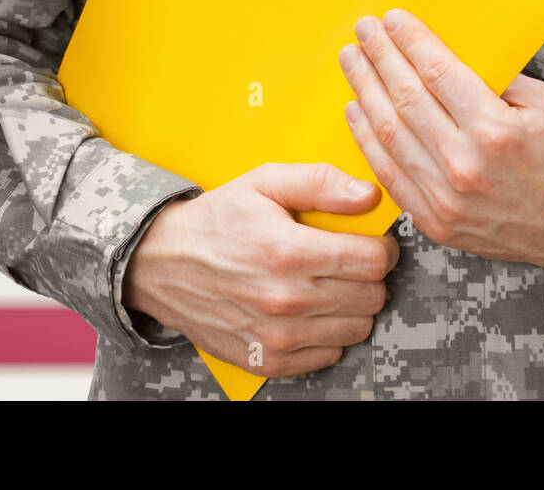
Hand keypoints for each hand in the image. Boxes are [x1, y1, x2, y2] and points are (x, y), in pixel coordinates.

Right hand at [122, 162, 399, 376]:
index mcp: (288, 251)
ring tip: (329, 284)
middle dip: (370, 276)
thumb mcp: (264, 182)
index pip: (373, 261)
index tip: (373, 243)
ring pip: (357, 328)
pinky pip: (330, 355)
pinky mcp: (268, 361)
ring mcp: (277, 336)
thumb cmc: (217, 221)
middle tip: (350, 262)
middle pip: (372, 297)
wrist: (161, 265)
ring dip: (353, 306)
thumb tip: (368, 195)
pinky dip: (329, 334)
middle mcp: (285, 300)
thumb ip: (320, 182)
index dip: (382, 248)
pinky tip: (311, 310)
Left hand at [339, 9, 543, 270]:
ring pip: (389, 135)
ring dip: (364, 92)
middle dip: (380, 58)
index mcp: (496, 130)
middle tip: (364, 30)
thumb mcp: (540, 105)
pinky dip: (368, 140)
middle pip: (405, 99)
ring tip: (352, 62)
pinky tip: (357, 111)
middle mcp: (466, 166)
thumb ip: (490, 80)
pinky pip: (389, 175)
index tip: (392, 19)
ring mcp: (447, 200)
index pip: (437, 72)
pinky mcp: (436, 223)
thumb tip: (438, 53)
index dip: (409, 41)